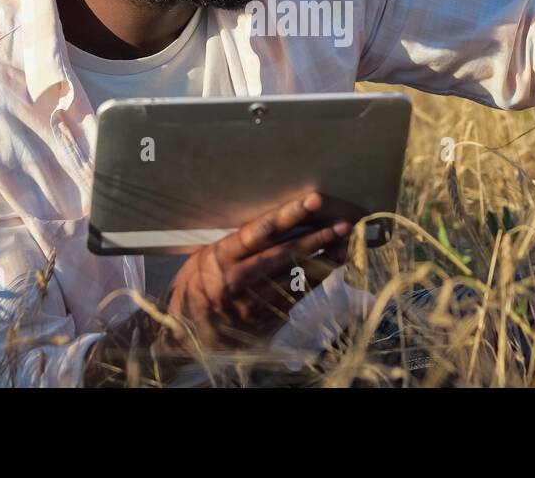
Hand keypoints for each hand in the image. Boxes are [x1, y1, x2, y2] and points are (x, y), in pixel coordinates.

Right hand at [161, 192, 351, 351]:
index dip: (291, 214)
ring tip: (346, 244)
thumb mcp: (205, 256)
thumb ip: (235, 242)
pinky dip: (317, 280)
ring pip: (298, 276)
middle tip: (344, 225)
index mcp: (222, 256)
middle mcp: (240, 277)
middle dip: (319, 237)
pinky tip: (331, 268)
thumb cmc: (197, 285)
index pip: (262, 230)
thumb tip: (272, 222)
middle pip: (287, 252)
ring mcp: (255, 300)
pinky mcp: (266, 317)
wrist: (188, 332)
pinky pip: (298, 295)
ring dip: (326, 260)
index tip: (314, 201)